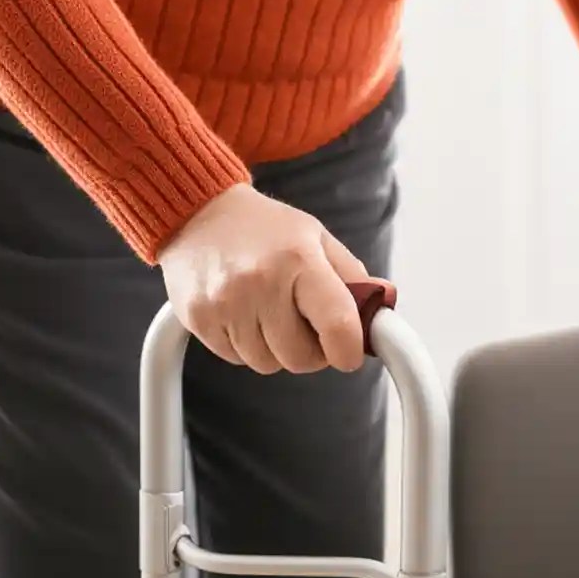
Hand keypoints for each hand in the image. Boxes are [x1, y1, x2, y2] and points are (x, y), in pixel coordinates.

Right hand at [158, 183, 370, 373]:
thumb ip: (352, 276)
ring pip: (267, 364)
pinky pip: (235, 359)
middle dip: (311, 350)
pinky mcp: (198, 318)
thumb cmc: (264, 228)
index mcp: (299, 260)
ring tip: (268, 313)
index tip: (349, 353)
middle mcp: (260, 283)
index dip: (349, 351)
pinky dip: (245, 346)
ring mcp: (225, 304)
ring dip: (275, 349)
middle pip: (301, 358)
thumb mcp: (315, 238)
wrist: (196, 213)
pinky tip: (242, 314)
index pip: (338, 326)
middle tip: (304, 325)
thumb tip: (382, 309)